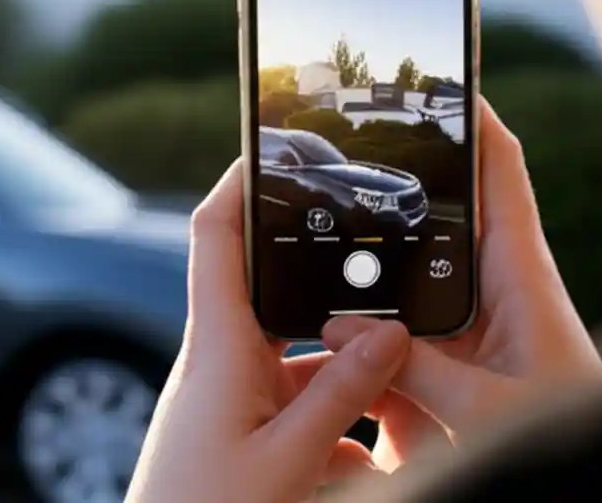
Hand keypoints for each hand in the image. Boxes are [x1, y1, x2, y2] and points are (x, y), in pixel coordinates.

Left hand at [127, 161, 411, 502]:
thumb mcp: (288, 460)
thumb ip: (341, 395)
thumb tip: (384, 332)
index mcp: (216, 347)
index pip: (216, 235)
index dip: (240, 179)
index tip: (274, 141)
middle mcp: (220, 361)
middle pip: (277, 297)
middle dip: (330, 294)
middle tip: (383, 283)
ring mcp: (230, 398)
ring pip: (299, 361)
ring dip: (343, 378)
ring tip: (384, 404)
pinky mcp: (240, 434)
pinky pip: (296, 406)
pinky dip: (334, 422)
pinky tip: (368, 457)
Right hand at [311, 99, 601, 469]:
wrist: (564, 491)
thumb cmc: (561, 442)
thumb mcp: (492, 412)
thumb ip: (416, 369)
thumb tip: (339, 327)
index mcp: (520, 281)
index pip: (501, 175)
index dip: (474, 119)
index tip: (436, 75)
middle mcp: (484, 299)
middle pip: (433, 218)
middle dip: (386, 184)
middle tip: (336, 144)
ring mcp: (454, 339)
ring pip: (390, 283)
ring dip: (352, 269)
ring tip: (300, 238)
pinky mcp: (427, 379)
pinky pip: (373, 345)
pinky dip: (340, 337)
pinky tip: (301, 334)